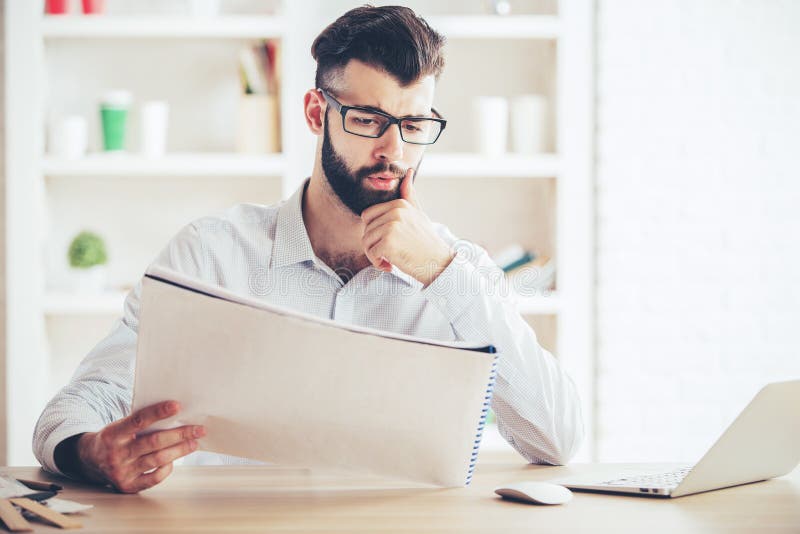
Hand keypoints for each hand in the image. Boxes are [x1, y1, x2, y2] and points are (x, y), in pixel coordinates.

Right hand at [76, 401, 204, 492]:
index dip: (158, 412)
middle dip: (180, 434)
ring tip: (194, 443)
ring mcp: (121, 472)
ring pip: (157, 459)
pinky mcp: (127, 486)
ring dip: (180, 450)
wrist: (89, 460)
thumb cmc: (114, 438)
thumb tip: (174, 413)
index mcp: (113, 434)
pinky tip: (174, 460)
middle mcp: (116, 454)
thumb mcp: (119, 426)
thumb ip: (140, 422)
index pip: (138, 420)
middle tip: (199, 429)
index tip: (177, 406)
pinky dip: (167, 469)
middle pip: (154, 442)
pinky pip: (153, 478)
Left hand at [361, 168, 454, 286]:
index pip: (368, 216)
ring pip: (366, 242)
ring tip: (390, 259)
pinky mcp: (388, 242)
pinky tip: (391, 265)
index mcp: (399, 204)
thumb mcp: (419, 213)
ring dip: (375, 255)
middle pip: (366, 230)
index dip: (375, 232)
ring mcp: (392, 226)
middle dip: (374, 244)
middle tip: (389, 253)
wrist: (438, 263)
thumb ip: (409, 194)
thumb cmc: (427, 242)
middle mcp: (395, 212)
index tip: (389, 241)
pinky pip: (371, 254)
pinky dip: (378, 263)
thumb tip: (408, 172)